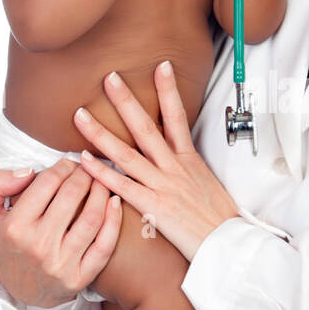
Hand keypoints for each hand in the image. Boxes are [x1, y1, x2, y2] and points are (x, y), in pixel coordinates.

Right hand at [0, 159, 121, 305]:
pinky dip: (114, 220)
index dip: (63, 167)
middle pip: (72, 195)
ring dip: (102, 191)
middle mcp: (38, 246)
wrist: (21, 289)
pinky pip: (105, 245)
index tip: (69, 164)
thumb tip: (28, 171)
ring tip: (102, 181)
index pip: (47, 182)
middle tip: (88, 169)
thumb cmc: (7, 241)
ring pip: (92, 217)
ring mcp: (61, 264)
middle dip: (84, 174)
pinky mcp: (80, 278)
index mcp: (14, 227)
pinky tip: (114, 202)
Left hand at [73, 65, 239, 260]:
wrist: (229, 242)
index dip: (169, 90)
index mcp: (190, 160)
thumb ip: (189, 169)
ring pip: (127, 153)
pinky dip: (102, 172)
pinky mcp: (153, 207)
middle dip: (126, 101)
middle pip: (146, 127)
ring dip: (100, 133)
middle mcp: (174, 167)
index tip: (161, 67)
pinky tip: (83, 160)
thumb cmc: (219, 218)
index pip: (178, 117)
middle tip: (109, 78)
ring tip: (80, 115)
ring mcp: (162, 185)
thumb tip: (178, 159)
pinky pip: (122, 186)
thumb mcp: (208, 184)